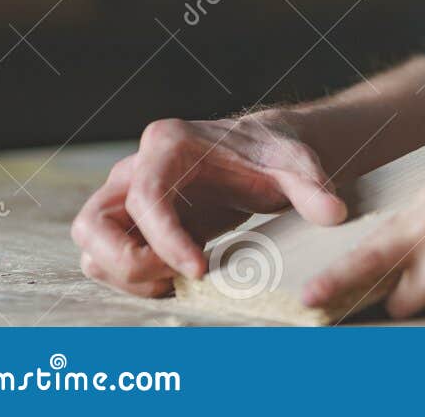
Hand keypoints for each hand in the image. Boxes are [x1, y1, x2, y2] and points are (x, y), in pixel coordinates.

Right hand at [71, 110, 345, 296]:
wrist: (262, 152)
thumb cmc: (272, 156)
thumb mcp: (296, 167)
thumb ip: (313, 189)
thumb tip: (333, 214)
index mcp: (170, 144)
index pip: (146, 196)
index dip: (164, 239)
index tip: (199, 269)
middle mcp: (135, 167)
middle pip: (94, 223)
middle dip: (129, 261)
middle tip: (180, 276)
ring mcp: (125, 194)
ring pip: (91, 244)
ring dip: (126, 274)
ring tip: (179, 279)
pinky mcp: (128, 221)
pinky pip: (105, 257)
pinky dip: (130, 278)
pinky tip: (175, 279)